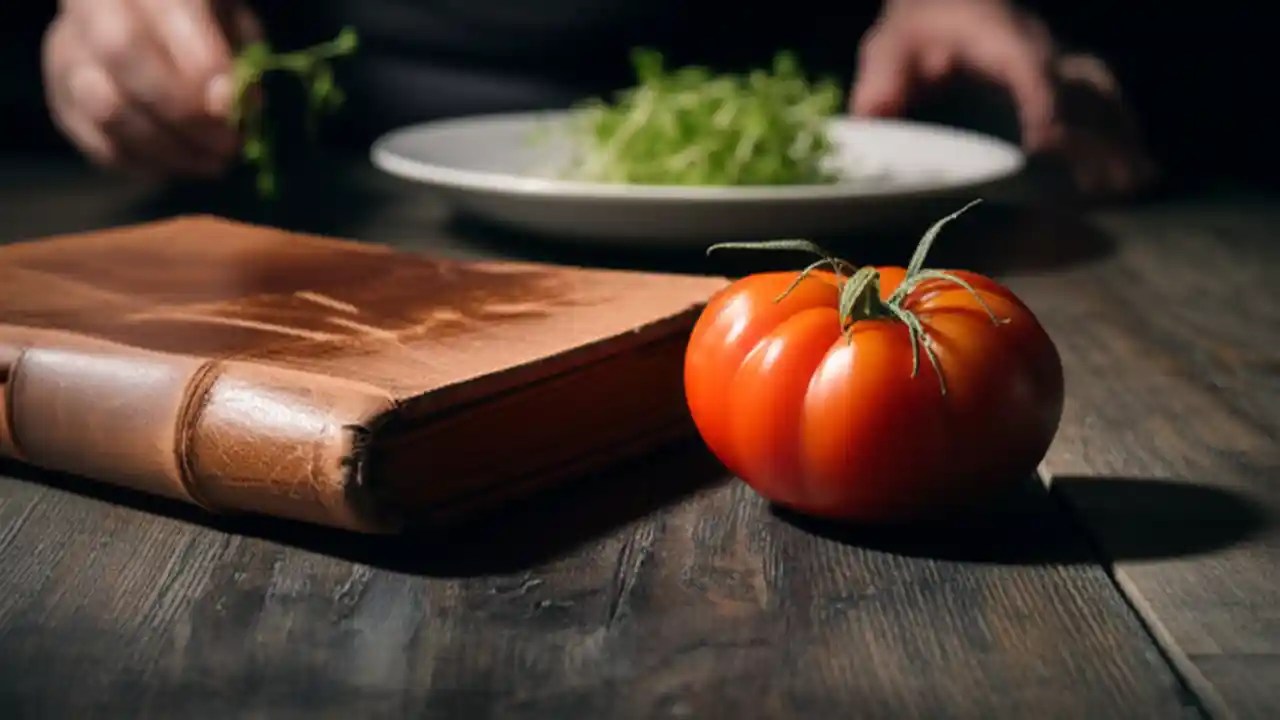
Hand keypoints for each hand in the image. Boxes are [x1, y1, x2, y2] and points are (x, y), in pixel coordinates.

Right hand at [42, 0, 261, 178]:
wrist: (140, 24)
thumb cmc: (200, 21)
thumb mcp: (232, 22)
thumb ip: (238, 54)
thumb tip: (232, 104)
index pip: (166, 10)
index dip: (203, 66)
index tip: (236, 109)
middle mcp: (94, 8)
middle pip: (121, 52)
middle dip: (183, 112)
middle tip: (227, 147)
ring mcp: (69, 54)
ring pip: (105, 108)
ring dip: (168, 150)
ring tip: (212, 164)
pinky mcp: (62, 99)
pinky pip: (98, 142)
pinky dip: (147, 165)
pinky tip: (181, 165)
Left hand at [850, 0, 1155, 197]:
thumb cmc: (916, 27)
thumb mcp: (888, 46)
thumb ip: (882, 80)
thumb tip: (874, 114)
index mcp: (999, 38)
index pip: (1030, 70)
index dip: (1043, 105)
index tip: (1048, 146)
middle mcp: (1038, 47)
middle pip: (1079, 88)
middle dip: (1097, 134)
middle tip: (1113, 183)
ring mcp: (1055, 59)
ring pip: (1101, 93)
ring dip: (1122, 134)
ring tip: (1140, 180)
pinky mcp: (1062, 74)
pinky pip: (1103, 98)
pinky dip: (1123, 130)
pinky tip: (1140, 167)